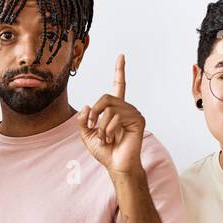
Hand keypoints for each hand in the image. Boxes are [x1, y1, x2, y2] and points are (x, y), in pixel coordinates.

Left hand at [78, 54, 146, 176]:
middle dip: (94, 112)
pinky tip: (111, 138)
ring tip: (104, 138)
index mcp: (115, 109)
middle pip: (106, 97)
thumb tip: (88, 106)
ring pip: (110, 108)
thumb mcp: (86, 135)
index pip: (119, 85)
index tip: (121, 56)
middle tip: (92, 126)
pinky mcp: (138, 120)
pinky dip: (109, 129)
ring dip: (101, 126)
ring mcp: (133, 113)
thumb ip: (83, 120)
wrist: (116, 166)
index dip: (119, 71)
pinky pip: (117, 117)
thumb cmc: (105, 151)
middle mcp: (126, 108)